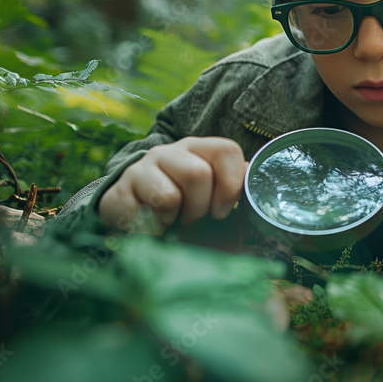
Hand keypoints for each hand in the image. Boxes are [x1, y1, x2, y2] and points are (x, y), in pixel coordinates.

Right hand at [98, 137, 245, 232]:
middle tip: (192, 218)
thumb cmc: (182, 208)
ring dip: (175, 219)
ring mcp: (141, 170)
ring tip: (170, 220)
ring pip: (170, 196)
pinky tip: (150, 227)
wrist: (131, 216)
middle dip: (200, 207)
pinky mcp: (118, 192)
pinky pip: (142, 217)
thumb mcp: (211, 197)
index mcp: (197, 149)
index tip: (223, 211)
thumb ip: (235, 189)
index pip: (227, 150)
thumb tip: (264, 189)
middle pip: (198, 174)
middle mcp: (168, 152)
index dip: (231, 183)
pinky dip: (152, 232)